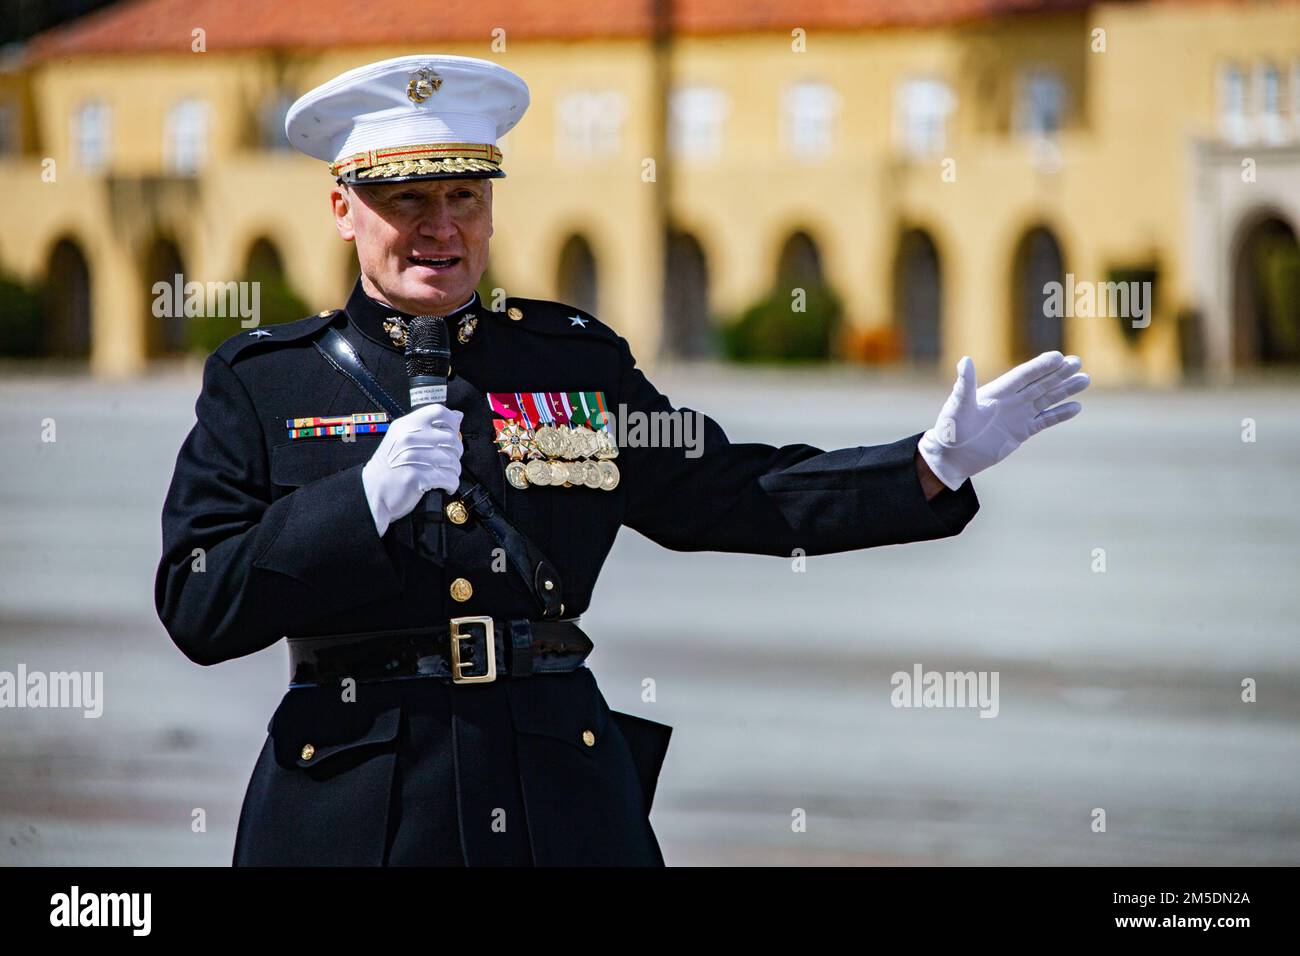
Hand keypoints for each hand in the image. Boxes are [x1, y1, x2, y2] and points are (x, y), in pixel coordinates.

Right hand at [361, 404, 463, 536]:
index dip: (453, 422)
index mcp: (406, 425)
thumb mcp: (402, 438)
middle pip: (451, 438)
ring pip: (452, 461)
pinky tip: (445, 486)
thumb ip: (429, 426)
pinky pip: (448, 478)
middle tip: (449, 461)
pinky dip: (451, 484)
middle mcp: (409, 438)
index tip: (454, 432)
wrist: (372, 492)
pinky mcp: (416, 477)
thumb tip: (458, 415)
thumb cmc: (390, 466)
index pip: (439, 412)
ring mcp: (413, 457)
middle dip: (456, 453)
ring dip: (454, 471)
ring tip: (446, 475)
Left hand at [917, 351, 1089, 490]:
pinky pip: (1044, 421)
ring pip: (1046, 400)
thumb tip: (964, 360)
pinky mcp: (1020, 432)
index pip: (1023, 375)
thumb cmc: (951, 429)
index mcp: (997, 391)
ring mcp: (1017, 416)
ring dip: (1065, 390)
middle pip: (1039, 384)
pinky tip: (1076, 407)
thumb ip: (964, 384)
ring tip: (1085, 379)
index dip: (1039, 366)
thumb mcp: (956, 406)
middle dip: (1058, 374)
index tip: (1058, 357)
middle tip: (1078, 362)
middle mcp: (1010, 400)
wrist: (952, 456)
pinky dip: (1059, 414)